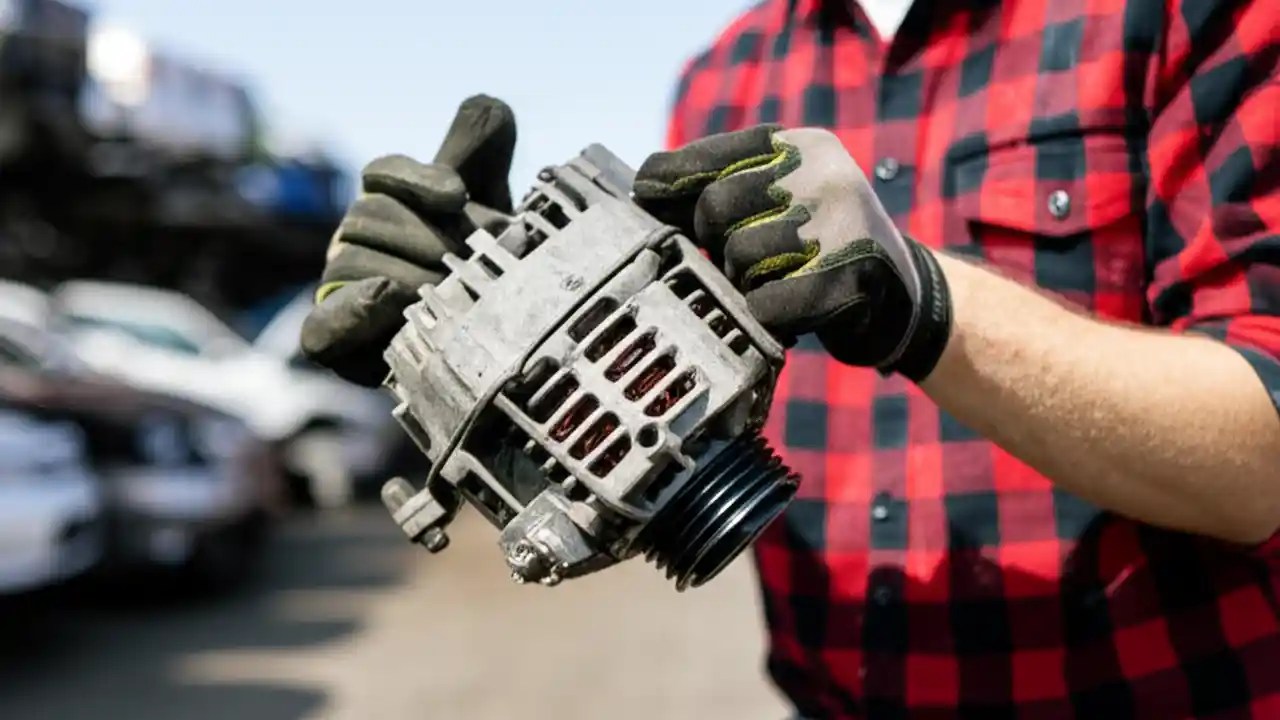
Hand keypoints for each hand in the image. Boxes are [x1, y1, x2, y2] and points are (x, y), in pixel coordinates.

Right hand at [300, 95, 516, 385]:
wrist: (490, 346)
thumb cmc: (488, 268)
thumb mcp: (493, 207)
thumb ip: (485, 153)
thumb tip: (490, 103)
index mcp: (389, 202)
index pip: (384, 173)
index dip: (416, 181)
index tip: (457, 197)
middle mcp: (356, 239)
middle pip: (374, 218)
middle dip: (434, 239)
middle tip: (479, 264)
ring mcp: (337, 288)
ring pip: (357, 265)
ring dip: (414, 279)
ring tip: (457, 299)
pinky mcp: (332, 341)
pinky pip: (321, 326)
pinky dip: (352, 311)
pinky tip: (386, 299)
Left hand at [632, 124, 952, 380]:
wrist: (905, 296)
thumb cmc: (818, 249)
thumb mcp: (780, 198)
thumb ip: (720, 189)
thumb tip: (641, 195)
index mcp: (798, 144)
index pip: (706, 158)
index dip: (667, 185)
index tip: (646, 202)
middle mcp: (821, 172)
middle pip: (714, 209)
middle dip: (716, 245)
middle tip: (743, 263)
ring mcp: (841, 221)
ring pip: (739, 259)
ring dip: (746, 285)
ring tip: (779, 284)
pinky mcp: (853, 276)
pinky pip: (768, 304)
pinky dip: (769, 317)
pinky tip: (794, 312)